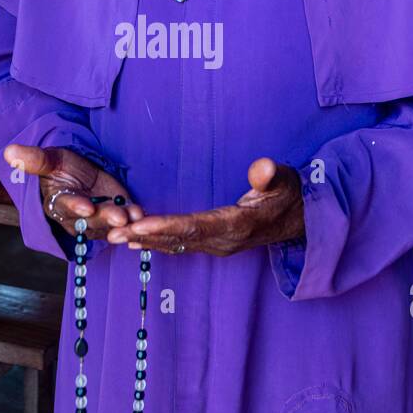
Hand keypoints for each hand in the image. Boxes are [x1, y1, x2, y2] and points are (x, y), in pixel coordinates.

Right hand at [2, 144, 143, 239]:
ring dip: (122, 222)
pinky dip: (133, 219)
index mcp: (57, 204)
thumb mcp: (51, 159)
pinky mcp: (115, 217)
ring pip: (109, 225)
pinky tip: (141, 213)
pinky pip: (124, 222)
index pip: (66, 207)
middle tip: (118, 216)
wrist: (81, 174)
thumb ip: (34, 159)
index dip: (76, 206)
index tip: (87, 206)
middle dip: (105, 218)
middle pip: (92, 220)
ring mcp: (97, 221)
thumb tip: (9, 151)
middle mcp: (77, 218)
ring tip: (133, 215)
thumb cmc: (62, 167)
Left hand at [106, 157, 304, 255]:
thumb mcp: (286, 180)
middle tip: (111, 233)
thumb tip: (263, 166)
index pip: (195, 227)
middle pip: (178, 239)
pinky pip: (181, 245)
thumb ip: (272, 174)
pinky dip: (157, 243)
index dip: (165, 227)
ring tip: (114, 238)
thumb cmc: (290, 194)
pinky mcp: (214, 244)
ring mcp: (218, 246)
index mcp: (237, 225)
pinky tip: (136, 243)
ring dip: (145, 242)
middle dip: (144, 236)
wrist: (300, 219)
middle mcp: (223, 241)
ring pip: (176, 245)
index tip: (138, 226)